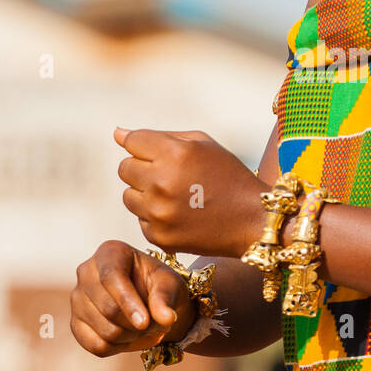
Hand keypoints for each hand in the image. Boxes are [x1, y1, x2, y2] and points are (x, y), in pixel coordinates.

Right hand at [70, 240, 196, 357]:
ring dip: (131, 337)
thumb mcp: (170, 284)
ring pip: (104, 330)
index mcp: (110, 252)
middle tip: (155, 324)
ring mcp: (77, 298)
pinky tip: (131, 338)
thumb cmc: (159, 285)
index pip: (111, 277)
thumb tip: (166, 318)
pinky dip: (118, 348)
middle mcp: (86, 272)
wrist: (150, 301)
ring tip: (145, 328)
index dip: (128, 302)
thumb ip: (166, 298)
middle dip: (137, 324)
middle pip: (107, 308)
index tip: (145, 322)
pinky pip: (95, 346)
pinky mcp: (75, 323)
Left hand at [114, 126, 262, 257]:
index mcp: (174, 153)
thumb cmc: (228, 175)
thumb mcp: (203, 144)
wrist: (252, 220)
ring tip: (175, 197)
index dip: (144, 146)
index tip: (158, 153)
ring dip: (145, 194)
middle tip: (169, 176)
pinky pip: (140, 219)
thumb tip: (118, 134)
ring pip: (128, 196)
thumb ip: (159, 136)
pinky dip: (155, 217)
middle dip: (142, 169)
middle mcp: (162, 182)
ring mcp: (158, 212)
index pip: (132, 142)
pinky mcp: (159, 236)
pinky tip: (181, 215)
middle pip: (124, 169)